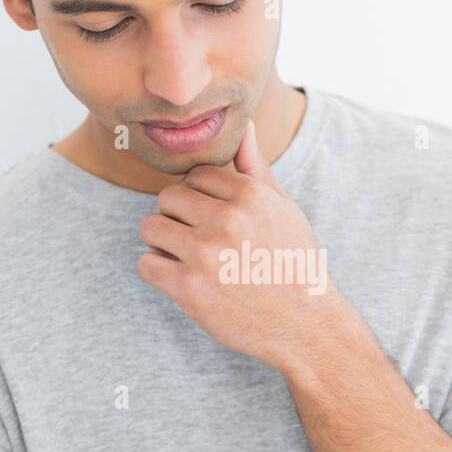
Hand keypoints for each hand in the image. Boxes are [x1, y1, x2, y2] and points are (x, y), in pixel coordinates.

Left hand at [137, 120, 341, 370]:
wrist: (306, 324)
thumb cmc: (294, 263)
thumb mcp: (285, 209)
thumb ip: (257, 168)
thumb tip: (245, 126)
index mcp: (250, 195)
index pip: (194, 175)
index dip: (198, 197)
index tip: (211, 219)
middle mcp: (227, 220)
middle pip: (167, 199)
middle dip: (176, 218)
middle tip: (197, 241)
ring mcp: (205, 254)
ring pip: (150, 228)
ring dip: (162, 244)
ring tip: (187, 259)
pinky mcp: (188, 288)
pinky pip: (146, 264)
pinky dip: (158, 272)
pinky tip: (182, 280)